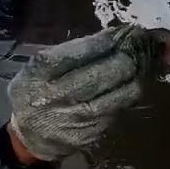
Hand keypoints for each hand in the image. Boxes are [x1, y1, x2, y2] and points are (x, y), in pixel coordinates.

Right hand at [8, 24, 169, 161]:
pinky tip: (131, 85)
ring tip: (140, 64)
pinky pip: (118, 110)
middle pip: (104, 74)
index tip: (123, 31)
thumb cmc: (36, 90)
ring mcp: (77, 118)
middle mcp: (58, 96)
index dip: (106, 41)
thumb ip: (69, 51)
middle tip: (138, 46)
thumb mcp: (39, 66)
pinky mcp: (91, 134)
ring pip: (119, 95)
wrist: (29, 136)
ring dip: (134, 77)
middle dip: (126, 57)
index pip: (80, 52)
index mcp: (42, 73)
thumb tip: (111, 36)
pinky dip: (127, 95)